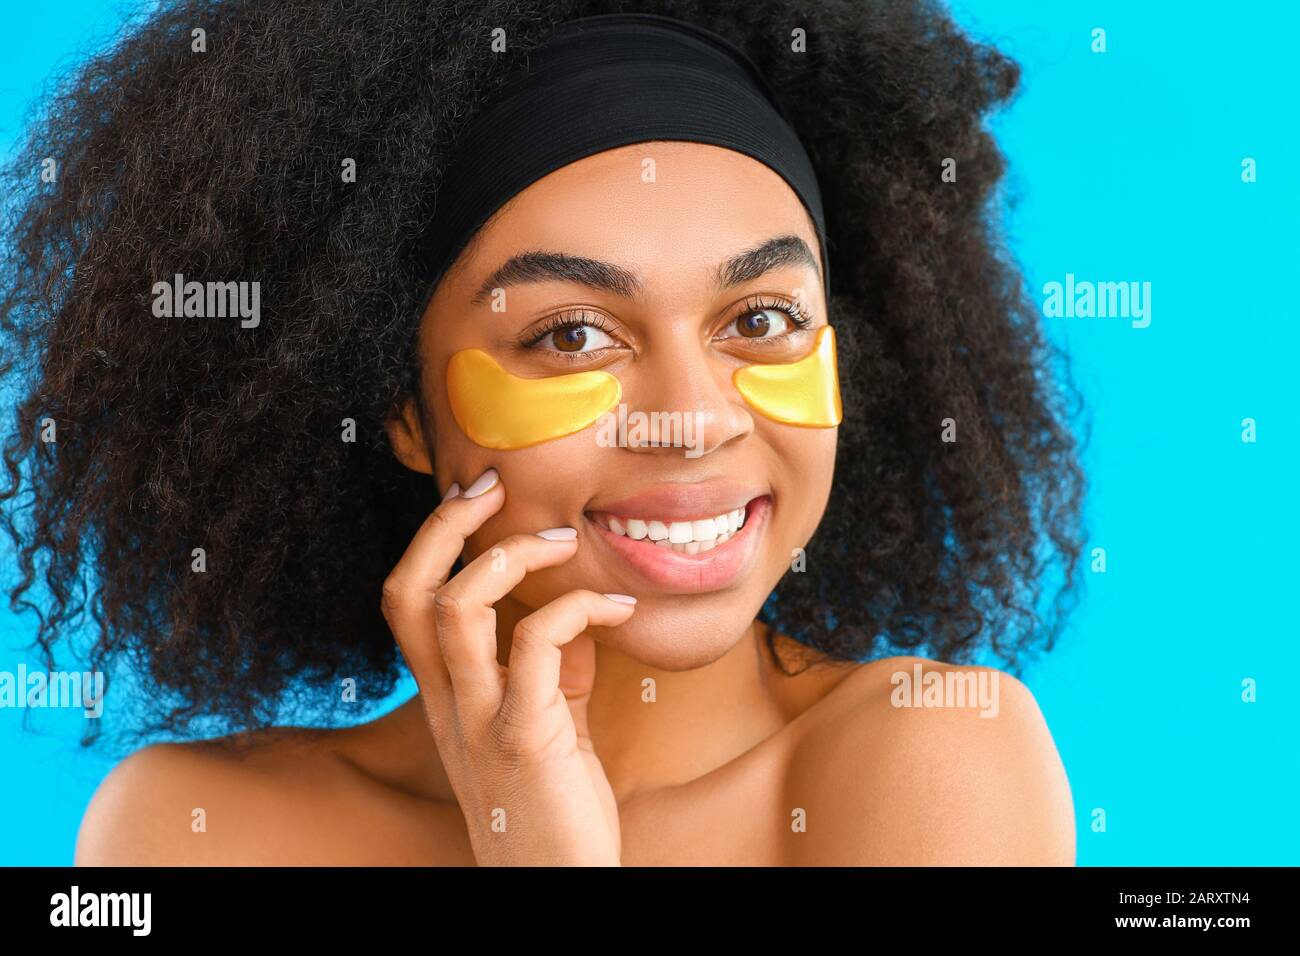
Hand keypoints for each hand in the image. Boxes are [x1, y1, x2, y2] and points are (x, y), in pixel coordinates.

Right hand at [381, 468, 635, 865]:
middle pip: (408, 592)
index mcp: (447, 697)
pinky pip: (535, 645)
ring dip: (511, 556)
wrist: (556, 891)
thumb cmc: (555, 813)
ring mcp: (479, 721)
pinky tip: (619, 609)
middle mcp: (447, 705)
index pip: (407, 602)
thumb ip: (548, 672)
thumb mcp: (545, 728)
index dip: (431, 541)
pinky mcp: (523, 738)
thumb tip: (570, 615)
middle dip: (443, 526)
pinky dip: (578, 608)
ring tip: (565, 541)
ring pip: (456, 607)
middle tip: (492, 486)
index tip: (476, 501)